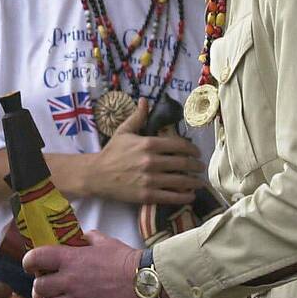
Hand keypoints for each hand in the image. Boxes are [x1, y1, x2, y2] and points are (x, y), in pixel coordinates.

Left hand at [23, 229, 150, 297]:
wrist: (148, 284)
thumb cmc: (129, 261)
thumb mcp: (107, 242)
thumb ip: (90, 238)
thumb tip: (82, 237)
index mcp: (70, 260)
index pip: (35, 258)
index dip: (29, 262)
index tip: (31, 266)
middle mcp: (69, 281)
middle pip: (38, 287)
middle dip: (39, 288)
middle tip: (45, 289)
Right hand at [88, 99, 203, 205]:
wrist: (96, 175)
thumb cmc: (111, 153)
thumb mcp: (123, 131)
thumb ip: (137, 117)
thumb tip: (144, 100)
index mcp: (148, 144)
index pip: (180, 145)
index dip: (193, 149)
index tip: (197, 152)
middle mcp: (151, 161)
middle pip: (184, 163)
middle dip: (196, 166)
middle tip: (200, 167)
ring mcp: (150, 180)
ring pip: (181, 181)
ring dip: (195, 182)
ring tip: (199, 182)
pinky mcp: (147, 195)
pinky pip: (172, 197)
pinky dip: (185, 197)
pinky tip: (190, 195)